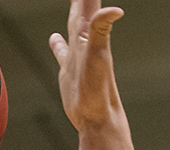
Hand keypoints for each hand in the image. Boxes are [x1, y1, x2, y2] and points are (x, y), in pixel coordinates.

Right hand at [48, 0, 123, 128]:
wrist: (97, 117)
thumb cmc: (98, 89)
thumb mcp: (98, 55)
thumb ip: (102, 29)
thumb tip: (115, 10)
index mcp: (89, 33)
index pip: (87, 1)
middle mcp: (84, 40)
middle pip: (81, 7)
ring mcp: (76, 54)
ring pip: (72, 25)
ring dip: (72, 10)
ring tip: (72, 0)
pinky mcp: (69, 70)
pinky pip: (61, 50)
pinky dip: (57, 43)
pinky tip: (53, 39)